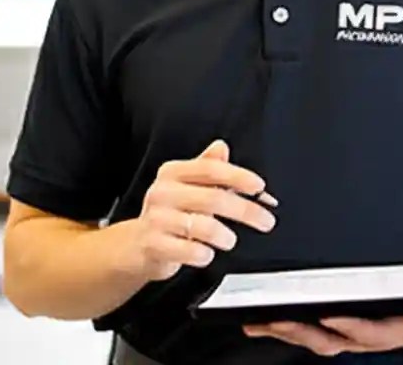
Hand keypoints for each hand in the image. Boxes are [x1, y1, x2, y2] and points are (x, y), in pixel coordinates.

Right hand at [130, 140, 276, 281]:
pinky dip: (206, 254)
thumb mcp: (184, 185)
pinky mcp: (155, 245)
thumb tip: (222, 147)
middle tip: (266, 221)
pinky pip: (192, 251)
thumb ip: (207, 168)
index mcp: (172, 173)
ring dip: (226, 236)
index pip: (210, 169)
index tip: (259, 187)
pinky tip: (206, 253)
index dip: (238, 176)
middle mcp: (163, 192)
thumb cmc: (167, 214)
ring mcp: (157, 219)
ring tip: (229, 240)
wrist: (136, 246)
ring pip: (205, 226)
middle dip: (246, 211)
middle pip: (214, 198)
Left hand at [243, 312, 402, 356]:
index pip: (367, 333)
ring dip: (282, 330)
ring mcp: (349, 337)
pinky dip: (282, 325)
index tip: (329, 314)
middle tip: (272, 318)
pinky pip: (306, 331)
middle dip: (297, 330)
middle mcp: (366, 340)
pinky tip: (260, 319)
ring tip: (255, 319)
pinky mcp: (337, 330)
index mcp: (391, 334)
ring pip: (310, 338)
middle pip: (326, 339)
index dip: (348, 326)